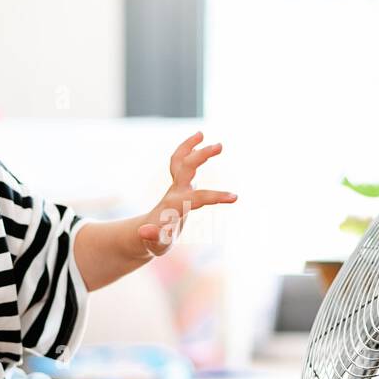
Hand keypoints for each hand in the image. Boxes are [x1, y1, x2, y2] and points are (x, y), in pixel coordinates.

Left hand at [137, 131, 236, 256]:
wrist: (144, 236)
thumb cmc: (155, 243)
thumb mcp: (156, 245)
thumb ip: (153, 238)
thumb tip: (144, 231)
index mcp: (175, 206)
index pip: (198, 197)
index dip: (215, 196)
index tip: (234, 197)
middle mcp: (175, 192)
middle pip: (186, 168)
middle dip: (201, 156)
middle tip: (220, 145)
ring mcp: (176, 187)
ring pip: (180, 161)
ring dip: (190, 146)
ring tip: (201, 133)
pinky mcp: (178, 186)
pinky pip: (180, 163)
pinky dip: (188, 151)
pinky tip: (198, 144)